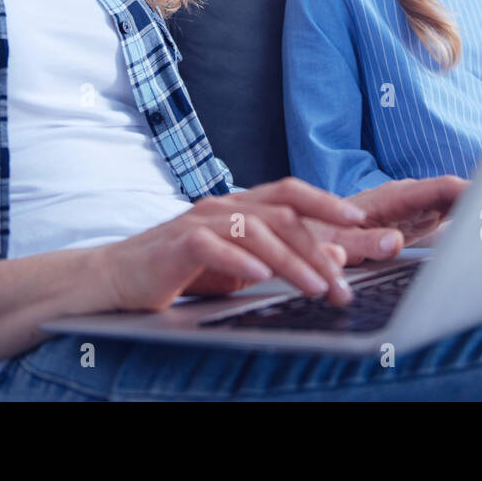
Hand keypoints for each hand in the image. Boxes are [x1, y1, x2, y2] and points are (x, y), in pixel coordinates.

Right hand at [90, 178, 450, 313]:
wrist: (119, 278)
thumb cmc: (185, 270)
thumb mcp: (244, 266)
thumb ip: (285, 258)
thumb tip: (335, 259)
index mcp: (242, 206)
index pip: (293, 193)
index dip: (328, 203)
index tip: (362, 221)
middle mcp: (224, 205)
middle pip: (283, 214)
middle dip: (320, 248)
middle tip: (344, 284)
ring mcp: (200, 220)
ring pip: (256, 230)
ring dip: (291, 260)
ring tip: (317, 287)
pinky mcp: (177, 242)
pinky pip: (214, 246)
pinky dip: (240, 261)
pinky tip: (259, 277)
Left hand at [305, 176, 468, 265]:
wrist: (314, 231)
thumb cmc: (323, 235)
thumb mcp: (342, 244)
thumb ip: (366, 243)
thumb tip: (393, 243)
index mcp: (395, 196)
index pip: (442, 188)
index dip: (473, 191)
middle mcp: (410, 196)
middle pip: (458, 192)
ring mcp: (417, 206)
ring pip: (459, 201)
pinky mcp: (420, 218)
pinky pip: (453, 213)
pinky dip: (474, 217)